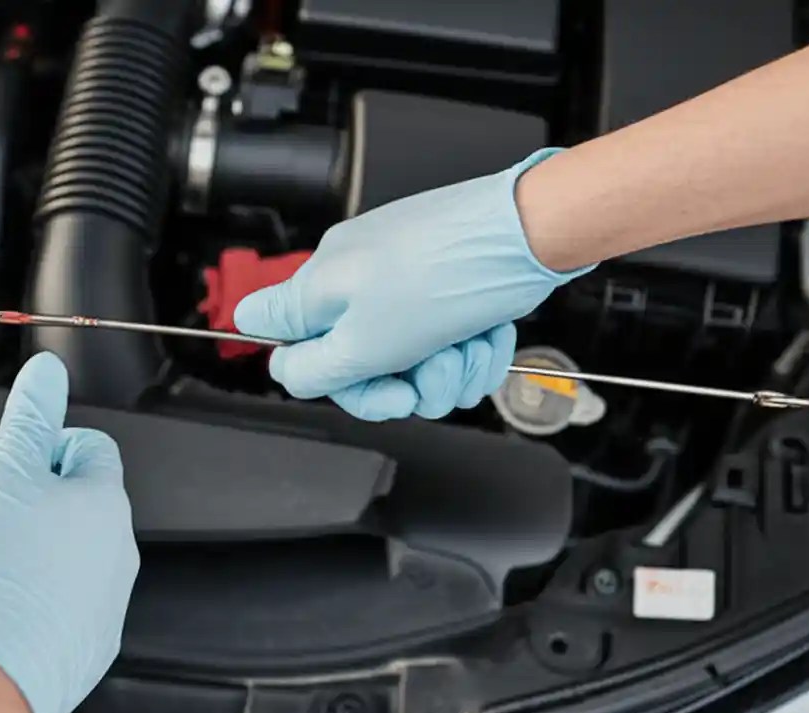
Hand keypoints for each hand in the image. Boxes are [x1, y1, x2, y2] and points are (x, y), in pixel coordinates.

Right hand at [0, 352, 138, 712]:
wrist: (1, 667)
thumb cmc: (4, 577)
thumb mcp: (7, 472)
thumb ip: (28, 418)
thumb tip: (47, 371)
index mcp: (104, 499)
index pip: (86, 444)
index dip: (38, 443)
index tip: (1, 457)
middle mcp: (118, 545)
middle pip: (71, 496)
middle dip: (21, 490)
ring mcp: (108, 595)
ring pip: (66, 547)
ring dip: (26, 538)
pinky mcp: (91, 636)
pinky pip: (62, 595)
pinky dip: (32, 586)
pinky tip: (0, 593)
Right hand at [234, 149, 592, 421]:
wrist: (530, 232)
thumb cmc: (449, 274)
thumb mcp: (364, 344)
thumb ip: (310, 368)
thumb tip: (279, 368)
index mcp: (319, 287)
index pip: (278, 338)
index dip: (316, 375)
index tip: (361, 383)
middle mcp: (354, 278)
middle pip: (357, 364)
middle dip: (404, 384)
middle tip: (429, 377)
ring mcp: (401, 280)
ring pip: (410, 361)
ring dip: (448, 369)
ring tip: (467, 346)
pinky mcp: (443, 284)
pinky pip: (445, 340)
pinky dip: (471, 348)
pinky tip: (486, 334)